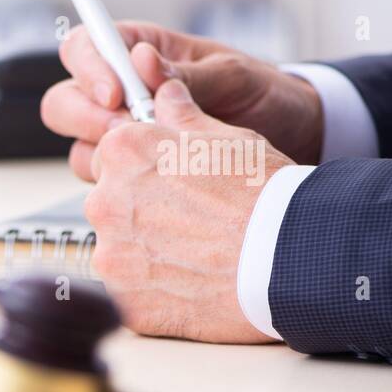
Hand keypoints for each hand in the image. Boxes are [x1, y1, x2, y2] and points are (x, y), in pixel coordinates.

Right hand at [42, 20, 322, 178]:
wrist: (293, 140)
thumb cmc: (267, 97)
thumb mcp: (237, 77)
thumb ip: (188, 75)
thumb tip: (142, 62)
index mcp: (137, 53)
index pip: (84, 48)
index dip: (88, 68)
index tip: (115, 94)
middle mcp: (119, 95)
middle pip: (64, 103)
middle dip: (86, 120)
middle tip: (124, 136)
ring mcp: (120, 139)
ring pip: (80, 148)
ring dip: (105, 160)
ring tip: (154, 164)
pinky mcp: (130, 175)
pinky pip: (103, 184)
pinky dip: (121, 188)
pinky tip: (159, 188)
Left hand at [85, 78, 294, 343]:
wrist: (288, 259)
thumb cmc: (263, 192)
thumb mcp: (226, 137)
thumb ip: (181, 114)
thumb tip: (163, 91)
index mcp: (122, 152)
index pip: (110, 157)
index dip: (142, 170)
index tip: (169, 183)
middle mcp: (104, 201)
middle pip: (110, 205)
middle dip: (140, 212)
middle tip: (190, 223)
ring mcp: (110, 255)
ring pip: (118, 251)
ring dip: (146, 253)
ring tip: (195, 256)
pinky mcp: (123, 299)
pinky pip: (129, 293)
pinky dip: (154, 292)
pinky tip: (190, 285)